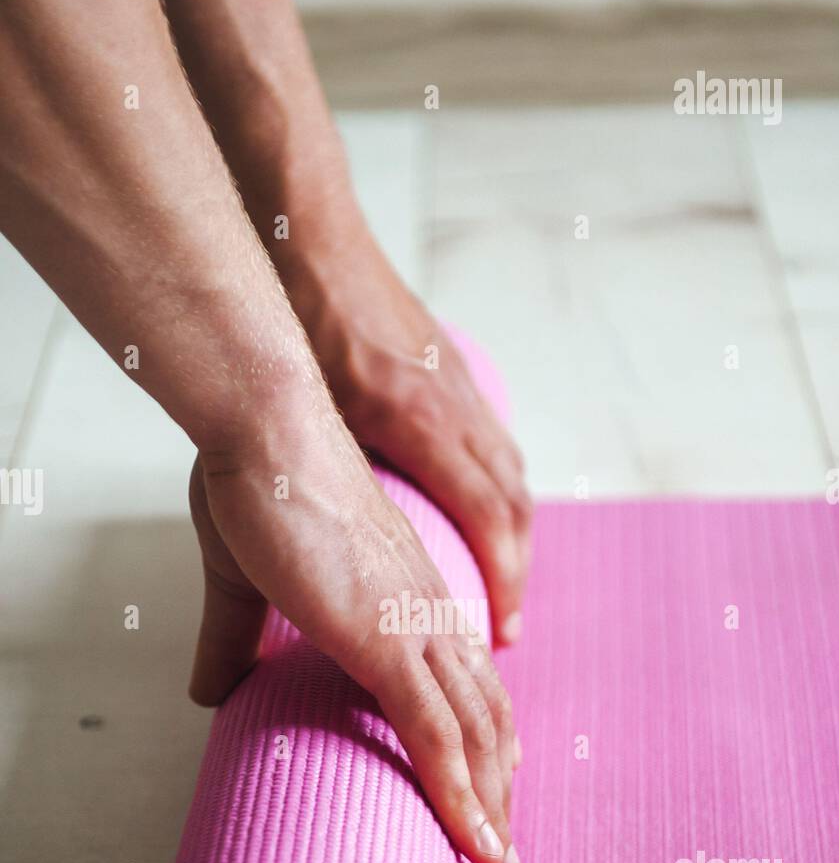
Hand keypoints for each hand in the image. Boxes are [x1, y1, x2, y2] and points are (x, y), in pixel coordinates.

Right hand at [187, 402, 521, 862]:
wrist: (269, 435)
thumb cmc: (261, 491)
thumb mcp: (245, 585)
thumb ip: (235, 642)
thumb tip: (212, 694)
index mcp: (410, 601)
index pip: (463, 685)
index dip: (479, 741)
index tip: (484, 791)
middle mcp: (430, 618)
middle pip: (486, 720)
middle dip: (497, 790)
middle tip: (499, 850)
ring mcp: (416, 633)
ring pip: (477, 738)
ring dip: (491, 807)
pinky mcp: (388, 644)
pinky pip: (437, 735)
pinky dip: (460, 794)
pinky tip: (474, 841)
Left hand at [286, 231, 532, 646]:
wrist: (309, 233)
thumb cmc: (299, 317)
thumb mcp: (306, 407)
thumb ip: (323, 471)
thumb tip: (310, 544)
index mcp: (420, 420)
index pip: (487, 516)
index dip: (502, 578)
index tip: (501, 629)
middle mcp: (456, 403)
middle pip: (512, 503)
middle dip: (516, 571)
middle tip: (507, 625)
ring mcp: (461, 383)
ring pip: (510, 472)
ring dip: (514, 534)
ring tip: (504, 581)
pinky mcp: (453, 368)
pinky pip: (496, 441)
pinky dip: (501, 489)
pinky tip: (485, 511)